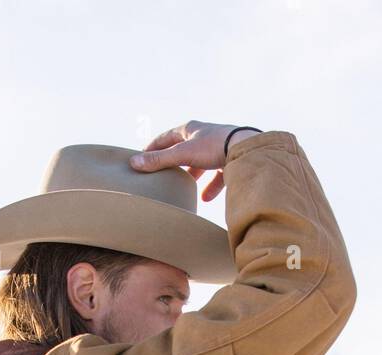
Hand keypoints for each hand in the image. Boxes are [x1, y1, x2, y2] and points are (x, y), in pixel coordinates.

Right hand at [129, 121, 258, 201]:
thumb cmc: (214, 147)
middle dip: (174, 162)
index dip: (153, 147)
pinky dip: (210, 186)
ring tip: (184, 186)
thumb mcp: (182, 154)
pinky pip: (217, 174)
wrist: (246, 149)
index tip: (143, 156)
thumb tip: (134, 163)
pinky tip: (206, 198)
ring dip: (193, 174)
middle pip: (184, 149)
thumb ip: (160, 160)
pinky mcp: (230, 159)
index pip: (166, 137)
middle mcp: (204, 135)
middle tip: (163, 173)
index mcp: (191, 129)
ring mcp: (218, 147)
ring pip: (201, 162)